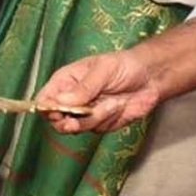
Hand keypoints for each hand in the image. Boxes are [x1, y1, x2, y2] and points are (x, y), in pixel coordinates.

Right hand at [33, 48, 160, 133]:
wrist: (151, 78)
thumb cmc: (125, 66)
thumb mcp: (103, 70)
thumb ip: (83, 87)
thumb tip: (61, 101)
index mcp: (65, 81)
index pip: (44, 99)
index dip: (46, 108)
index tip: (57, 111)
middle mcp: (71, 99)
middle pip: (55, 119)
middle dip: (66, 122)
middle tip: (74, 121)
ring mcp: (85, 113)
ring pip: (76, 127)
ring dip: (95, 118)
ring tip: (113, 102)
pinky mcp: (100, 124)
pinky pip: (96, 129)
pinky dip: (108, 119)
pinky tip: (118, 106)